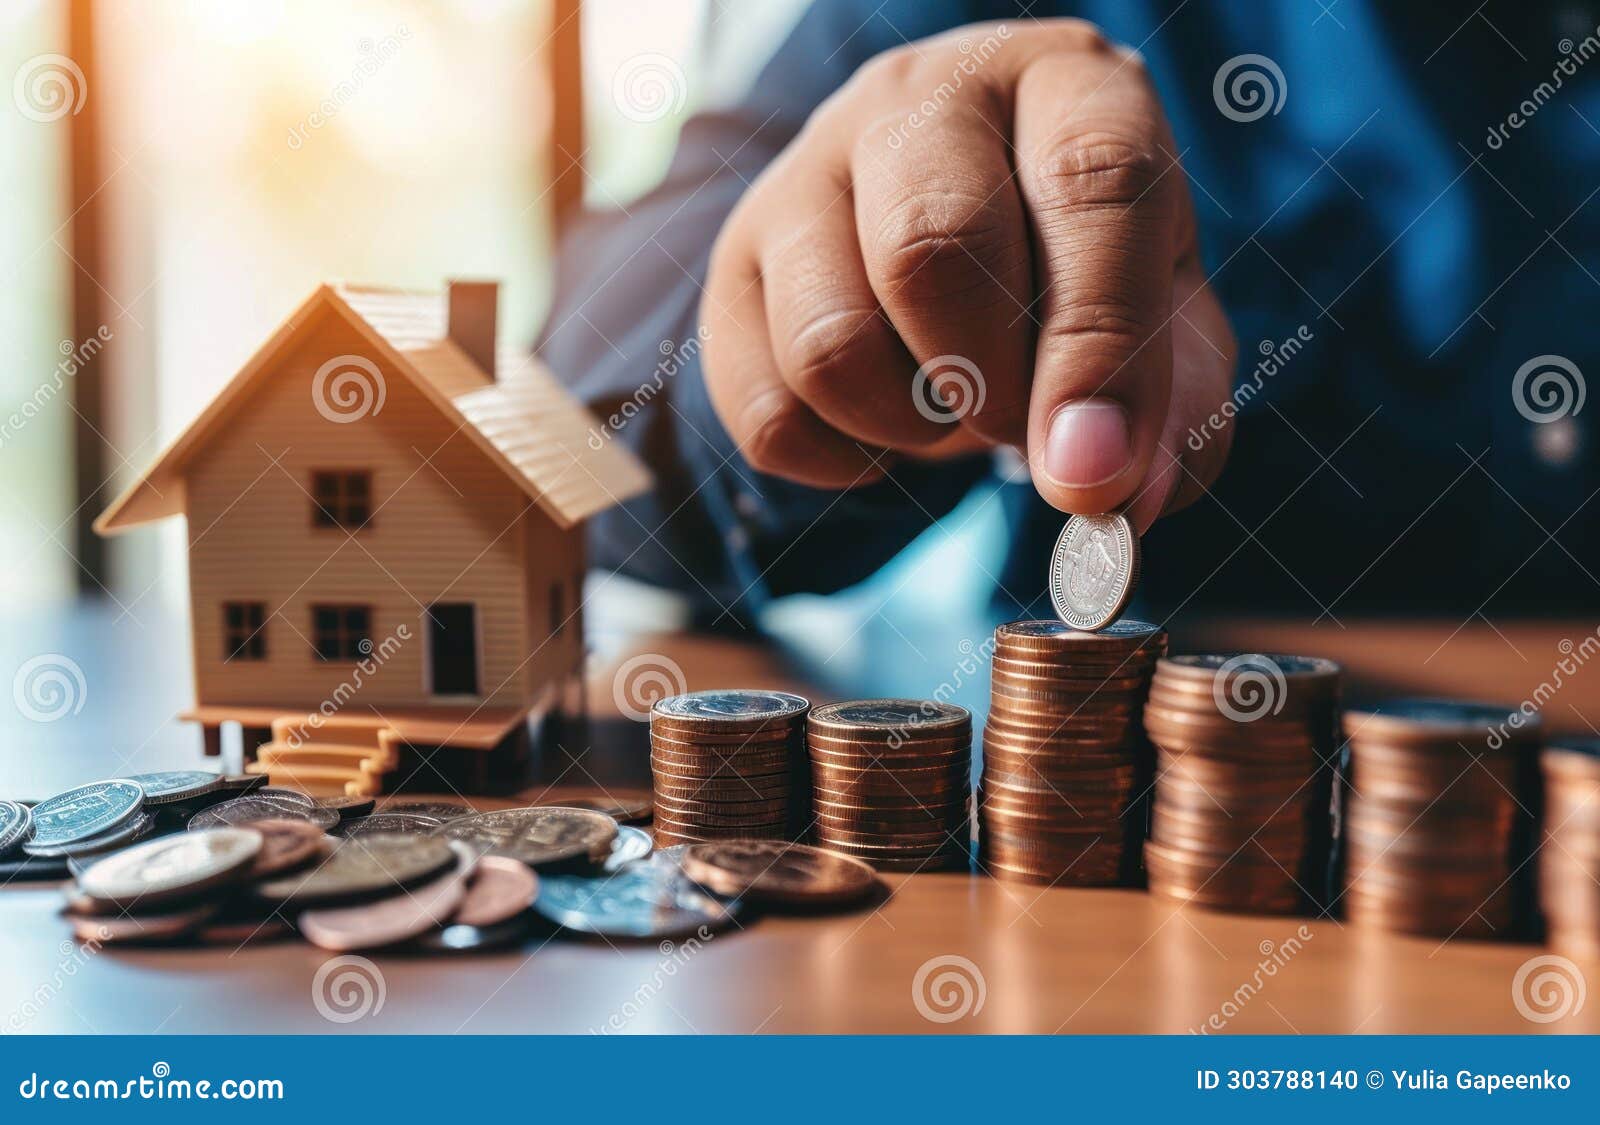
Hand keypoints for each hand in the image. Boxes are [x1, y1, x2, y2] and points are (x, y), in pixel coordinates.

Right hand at [700, 19, 1234, 528]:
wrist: (948, 237)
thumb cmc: (1075, 270)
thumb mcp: (1163, 315)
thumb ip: (1171, 402)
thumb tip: (1108, 490)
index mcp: (1060, 83)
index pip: (1090, 180)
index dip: (1100, 340)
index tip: (1095, 467)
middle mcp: (920, 97)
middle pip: (930, 250)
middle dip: (989, 385)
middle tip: (1020, 426)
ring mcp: (806, 172)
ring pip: (829, 343)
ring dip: (909, 428)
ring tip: (953, 411)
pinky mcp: (733, 264)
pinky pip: (765, 409)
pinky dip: (840, 460)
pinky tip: (885, 428)